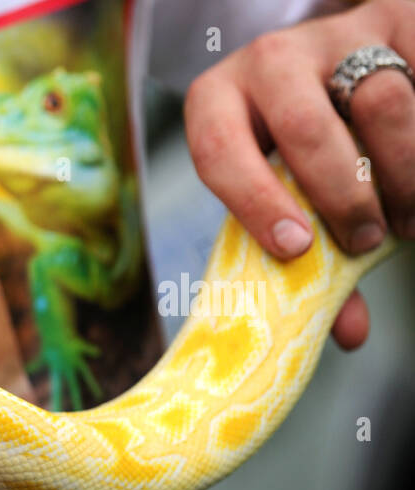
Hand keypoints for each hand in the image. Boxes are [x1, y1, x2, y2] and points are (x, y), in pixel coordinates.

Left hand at [184, 0, 414, 349]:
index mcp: (217, 103)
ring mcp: (336, 35)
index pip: (216, 152)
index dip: (251, 202)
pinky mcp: (396, 20)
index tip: (295, 247)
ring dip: (404, 171)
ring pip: (381, 102)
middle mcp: (269, 61)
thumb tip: (351, 335)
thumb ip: (310, 256)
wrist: (343, 58)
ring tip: (410, 219)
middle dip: (342, 195)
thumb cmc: (298, 149)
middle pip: (305, 129)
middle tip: (368, 242)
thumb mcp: (285, 190)